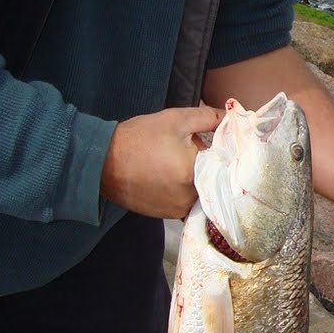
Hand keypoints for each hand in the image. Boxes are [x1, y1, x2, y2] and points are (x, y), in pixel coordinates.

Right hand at [100, 105, 223, 218]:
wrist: (102, 162)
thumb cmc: (139, 137)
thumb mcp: (175, 120)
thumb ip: (209, 118)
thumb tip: (231, 116)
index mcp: (194, 172)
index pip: (224, 163)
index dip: (220, 151)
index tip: (212, 144)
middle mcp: (189, 197)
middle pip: (212, 179)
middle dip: (206, 166)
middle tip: (187, 152)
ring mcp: (178, 210)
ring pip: (199, 192)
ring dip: (194, 180)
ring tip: (174, 165)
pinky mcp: (166, 216)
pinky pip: (185, 203)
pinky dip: (182, 191)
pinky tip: (167, 177)